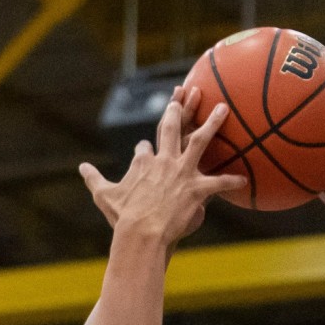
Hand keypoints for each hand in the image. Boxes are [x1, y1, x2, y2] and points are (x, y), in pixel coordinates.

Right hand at [79, 96, 245, 246]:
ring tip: (223, 109)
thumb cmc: (123, 217)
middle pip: (173, 128)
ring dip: (213, 124)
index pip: (146, 148)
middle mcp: (164, 160)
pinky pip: (218, 182)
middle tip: (190, 93)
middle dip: (180, 109)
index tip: (146, 147)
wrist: (141, 232)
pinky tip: (243, 179)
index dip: (146, 147)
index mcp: (144, 162)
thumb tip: (80, 167)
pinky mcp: (196, 188)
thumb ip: (93, 179)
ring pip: (201, 141)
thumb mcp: (104, 196)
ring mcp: (182, 172)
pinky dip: (230, 181)